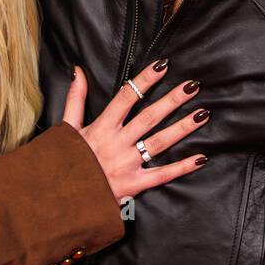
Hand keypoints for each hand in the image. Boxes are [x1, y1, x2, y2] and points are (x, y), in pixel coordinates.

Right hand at [61, 60, 209, 200]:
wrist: (61, 199)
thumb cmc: (65, 161)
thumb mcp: (67, 128)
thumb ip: (75, 98)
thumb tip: (79, 71)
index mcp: (102, 127)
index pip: (126, 97)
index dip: (145, 80)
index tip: (162, 66)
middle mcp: (117, 143)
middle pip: (149, 117)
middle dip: (172, 100)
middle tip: (193, 85)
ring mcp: (127, 164)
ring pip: (160, 142)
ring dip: (182, 128)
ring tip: (203, 114)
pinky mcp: (134, 184)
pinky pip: (162, 175)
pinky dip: (182, 167)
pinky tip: (201, 158)